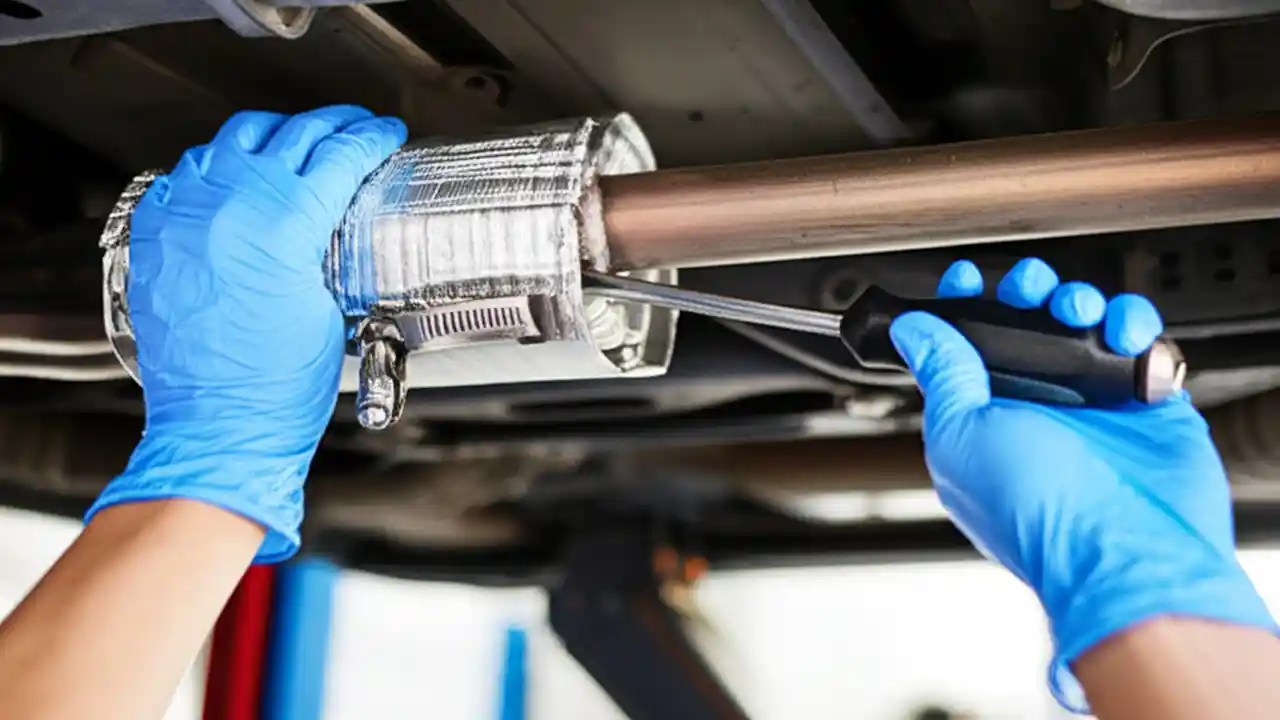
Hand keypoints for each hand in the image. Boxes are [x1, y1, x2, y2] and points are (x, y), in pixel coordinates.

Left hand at [87, 106, 406, 561]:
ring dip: (275, 134)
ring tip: (298, 141)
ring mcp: (185, 215)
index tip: (383, 133)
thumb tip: (338, 212)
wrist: (217, 429)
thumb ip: (330, 245)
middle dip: (331, 125)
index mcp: (281, 224)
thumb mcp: (332, 308)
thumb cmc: (276, 389)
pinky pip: (187, 172)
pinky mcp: (156, 234)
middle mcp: (227, 207)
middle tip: (354, 127)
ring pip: (233, 140)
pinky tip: (237, 173)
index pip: (337, 154)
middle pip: (290, 134)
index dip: (369, 137)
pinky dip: (219, 163)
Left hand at [889, 257, 1275, 709]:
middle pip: (1026, 327)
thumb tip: (911, 330)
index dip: (963, 307)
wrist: (1124, 549)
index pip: (966, 349)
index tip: (964, 282)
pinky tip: (1120, 333)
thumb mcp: (962, 434)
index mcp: (983, 421)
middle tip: (1030, 288)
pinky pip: (1138, 343)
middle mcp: (1037, 413)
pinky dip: (1131, 324)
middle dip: (1025, 293)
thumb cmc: (1038, 510)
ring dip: (1077, 302)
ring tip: (1076, 311)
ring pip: (1082, 327)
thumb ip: (941, 374)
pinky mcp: (1145, 404)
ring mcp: (1093, 407)